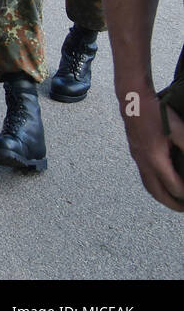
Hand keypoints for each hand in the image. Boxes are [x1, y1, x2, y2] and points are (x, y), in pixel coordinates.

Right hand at [123, 89, 183, 211]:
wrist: (132, 99)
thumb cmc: (154, 112)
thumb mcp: (177, 129)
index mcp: (155, 158)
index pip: (172, 185)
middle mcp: (144, 160)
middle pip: (155, 190)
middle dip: (170, 203)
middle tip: (183, 210)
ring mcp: (137, 156)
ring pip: (147, 183)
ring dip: (160, 196)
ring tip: (172, 201)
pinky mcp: (135, 151)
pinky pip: (144, 175)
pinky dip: (153, 184)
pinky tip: (160, 181)